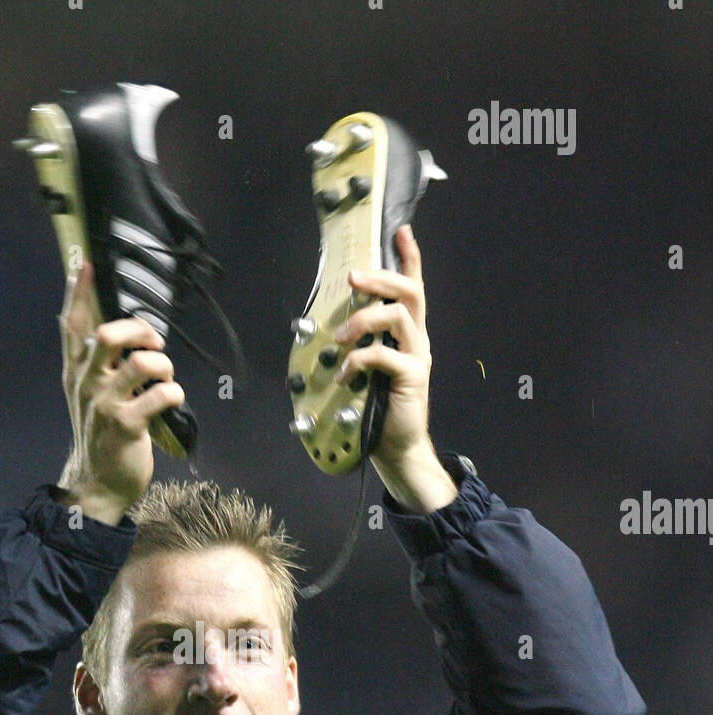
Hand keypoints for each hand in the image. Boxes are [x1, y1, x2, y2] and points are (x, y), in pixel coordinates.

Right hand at [56, 260, 185, 522]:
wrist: (98, 483)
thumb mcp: (89, 395)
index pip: (73, 326)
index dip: (79, 293)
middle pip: (109, 335)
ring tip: (165, 378)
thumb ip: (96, 364)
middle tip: (154, 342)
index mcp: (76, 373)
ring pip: (141, 362)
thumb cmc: (101, 435)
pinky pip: (160, 395)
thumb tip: (118, 330)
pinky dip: (174, 393)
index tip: (88, 265)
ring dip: (163, 365)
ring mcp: (104, 405)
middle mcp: (86, 384)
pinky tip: (172, 400)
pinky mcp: (126, 425)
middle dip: (140, 330)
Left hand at [335, 225, 455, 511]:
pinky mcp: (413, 377)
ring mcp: (417, 357)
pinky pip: (384, 356)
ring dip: (364, 320)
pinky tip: (345, 376)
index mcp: (409, 335)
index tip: (402, 230)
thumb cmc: (379, 408)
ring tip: (341, 337)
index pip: (413, 288)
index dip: (410, 258)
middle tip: (353, 277)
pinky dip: (359, 361)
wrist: (396, 447)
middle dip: (381, 279)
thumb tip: (334, 325)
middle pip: (409, 293)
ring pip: (398, 317)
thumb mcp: (369, 370)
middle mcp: (417, 340)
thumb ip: (363, 345)